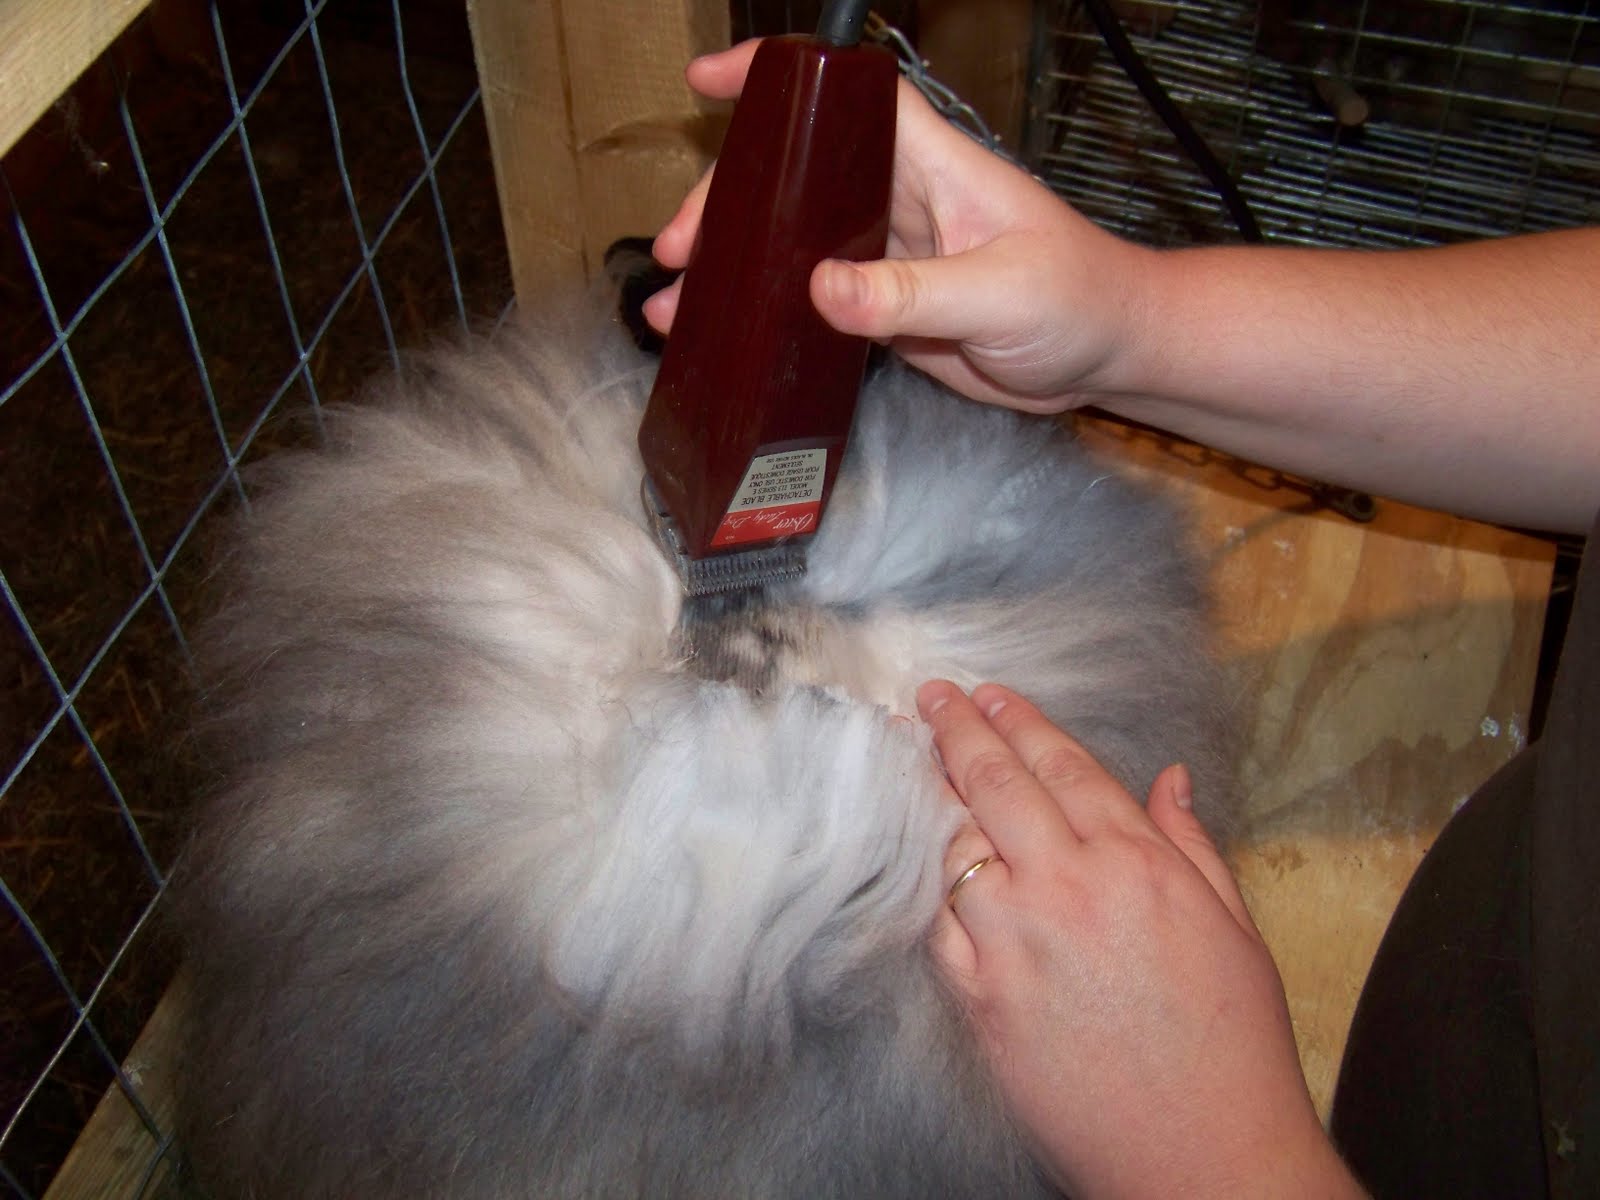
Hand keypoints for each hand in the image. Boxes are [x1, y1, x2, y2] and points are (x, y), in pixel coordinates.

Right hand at [643, 41, 1156, 414]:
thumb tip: (821, 290)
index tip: (710, 79)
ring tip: (675, 302)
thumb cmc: (1080, 299)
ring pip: (793, 245)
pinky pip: (812, 304)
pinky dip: (766, 318)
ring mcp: (889, 257)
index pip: (850, 98)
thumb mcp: (999, 293)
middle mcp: (901, 202)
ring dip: (736, 269)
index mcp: (932, 167)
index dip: (780, 80)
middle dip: (730, 203)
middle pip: (796, 178)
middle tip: (680, 248)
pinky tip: (727, 339)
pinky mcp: (887, 312)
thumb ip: (911, 296)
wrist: (1107, 356)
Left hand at [919, 679, 1363, 1199]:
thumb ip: (1190, 843)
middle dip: (957, 729)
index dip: (1019, 721)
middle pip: (998, 784)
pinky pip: (939, 920)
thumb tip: (1167, 778)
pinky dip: (927, 880)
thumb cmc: (1231, 1048)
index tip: (989, 693)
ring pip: (957, 842)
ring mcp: (1018, 941)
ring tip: (910, 757)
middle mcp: (1072, 888)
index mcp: (1139, 864)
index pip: (1064, 766)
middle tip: (930, 696)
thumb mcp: (1234, 928)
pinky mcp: (982, 998)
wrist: (1205, 1157)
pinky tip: (916, 852)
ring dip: (931, 794)